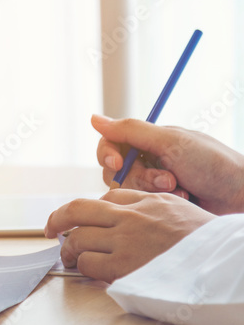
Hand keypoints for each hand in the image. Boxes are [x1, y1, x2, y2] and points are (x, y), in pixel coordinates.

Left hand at [44, 190, 214, 281]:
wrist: (225, 261)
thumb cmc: (210, 243)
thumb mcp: (184, 212)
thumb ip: (158, 211)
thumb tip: (140, 220)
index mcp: (149, 201)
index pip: (108, 197)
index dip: (92, 210)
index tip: (84, 219)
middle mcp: (132, 216)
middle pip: (78, 209)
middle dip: (57, 218)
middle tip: (51, 229)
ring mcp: (126, 239)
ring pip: (78, 238)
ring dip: (68, 250)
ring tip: (68, 258)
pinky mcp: (123, 264)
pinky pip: (88, 262)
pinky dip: (83, 267)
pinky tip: (86, 270)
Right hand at [93, 114, 243, 214]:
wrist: (241, 195)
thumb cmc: (213, 165)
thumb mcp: (170, 142)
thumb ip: (131, 130)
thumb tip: (94, 118)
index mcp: (149, 141)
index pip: (110, 143)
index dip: (107, 154)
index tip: (117, 163)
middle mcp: (148, 160)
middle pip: (115, 171)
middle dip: (140, 178)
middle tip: (168, 180)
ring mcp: (153, 183)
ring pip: (126, 191)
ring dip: (152, 191)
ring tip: (180, 191)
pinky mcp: (158, 203)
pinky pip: (139, 206)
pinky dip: (159, 203)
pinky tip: (182, 201)